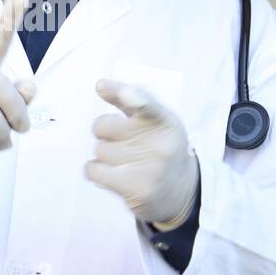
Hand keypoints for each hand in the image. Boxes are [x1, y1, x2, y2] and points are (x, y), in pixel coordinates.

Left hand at [84, 78, 199, 228]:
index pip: (146, 104)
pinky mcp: (136, 190)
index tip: (104, 86)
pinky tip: (113, 173)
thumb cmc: (159, 146)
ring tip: (126, 161)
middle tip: (124, 142)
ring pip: (98, 150)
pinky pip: (93, 170)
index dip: (128, 95)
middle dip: (105, 133)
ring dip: (104, 155)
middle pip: (103, 127)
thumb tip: (100, 85)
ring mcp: (150, 168)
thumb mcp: (154, 120)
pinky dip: (95, 170)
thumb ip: (128, 100)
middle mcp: (160, 143)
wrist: (182, 190)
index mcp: (164, 121)